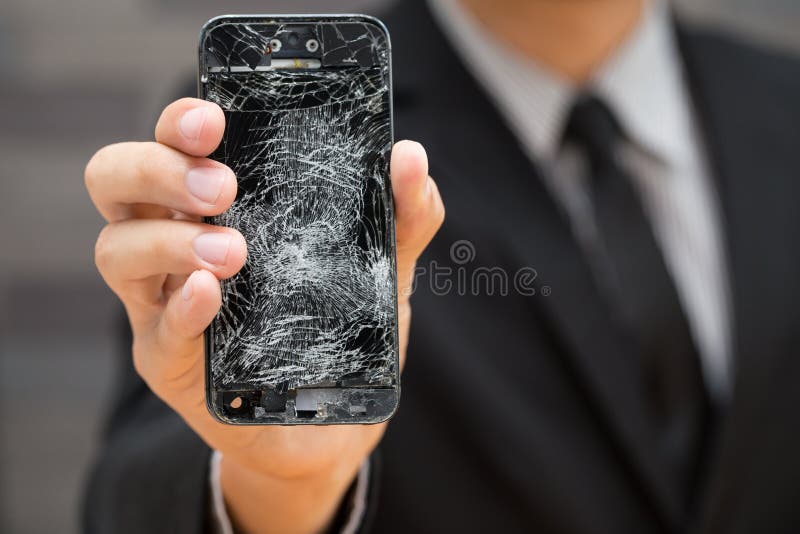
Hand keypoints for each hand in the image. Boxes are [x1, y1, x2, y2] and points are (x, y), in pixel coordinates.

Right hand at [85, 98, 444, 533]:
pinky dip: (181, 306)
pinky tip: (211, 293)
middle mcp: (176, 243)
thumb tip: (411, 157)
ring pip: (117, 250)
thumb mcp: (381, 267)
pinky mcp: (171, 363)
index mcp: (219, 207)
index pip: (175, 144)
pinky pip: (156, 329)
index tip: (214, 120)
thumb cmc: (343, 330)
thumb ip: (402, 215)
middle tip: (222, 188)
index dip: (180, 123)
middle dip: (158, 169)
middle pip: (116, 182)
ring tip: (233, 252)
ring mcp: (164, 304)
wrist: (332, 423)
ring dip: (169, 240)